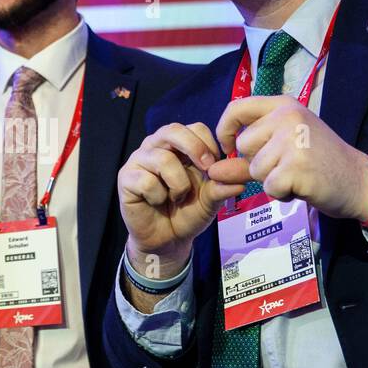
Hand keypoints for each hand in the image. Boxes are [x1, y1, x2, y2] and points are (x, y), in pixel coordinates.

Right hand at [117, 122, 246, 275]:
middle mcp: (156, 146)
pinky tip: (156, 202)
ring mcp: (139, 160)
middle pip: (173, 130)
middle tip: (206, 170)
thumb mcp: (210, 200)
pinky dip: (158, 196)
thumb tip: (241, 180)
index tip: (215, 168)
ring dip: (178, 184)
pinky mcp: (126, 178)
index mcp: (178, 145)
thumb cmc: (186, 213)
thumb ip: (222, 187)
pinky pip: (146, 181)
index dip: (209, 144)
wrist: (166, 240)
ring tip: (176, 197)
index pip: (195, 128)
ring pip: (162, 159)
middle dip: (194, 149)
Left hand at [216, 95, 367, 221]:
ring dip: (271, 181)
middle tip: (287, 165)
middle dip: (258, 164)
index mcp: (284, 105)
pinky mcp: (297, 166)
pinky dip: (282, 194)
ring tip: (297, 175)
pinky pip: (269, 186)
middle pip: (243, 145)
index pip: (236, 108)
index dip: (225, 130)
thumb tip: (212, 170)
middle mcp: (288, 117)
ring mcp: (293, 140)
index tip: (229, 149)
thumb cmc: (319, 162)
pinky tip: (302, 186)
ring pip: (255, 168)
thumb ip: (244, 159)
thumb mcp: (283, 149)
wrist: (359, 180)